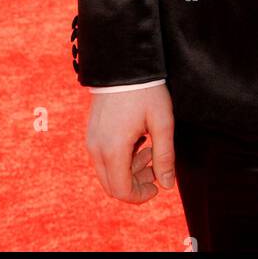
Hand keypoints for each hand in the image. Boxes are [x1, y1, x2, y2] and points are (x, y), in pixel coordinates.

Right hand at [86, 83, 175, 203]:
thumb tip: (166, 185)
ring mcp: (91, 140)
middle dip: (136, 183)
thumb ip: (164, 156)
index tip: (157, 184)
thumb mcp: (162, 122)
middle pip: (113, 186)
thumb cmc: (145, 91)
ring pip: (107, 172)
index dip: (141, 195)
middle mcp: (96, 149)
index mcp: (113, 150)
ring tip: (150, 149)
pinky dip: (120, 158)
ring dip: (129, 170)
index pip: (122, 191)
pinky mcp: (92, 133)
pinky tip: (138, 140)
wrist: (123, 63)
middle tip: (155, 165)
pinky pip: (103, 158)